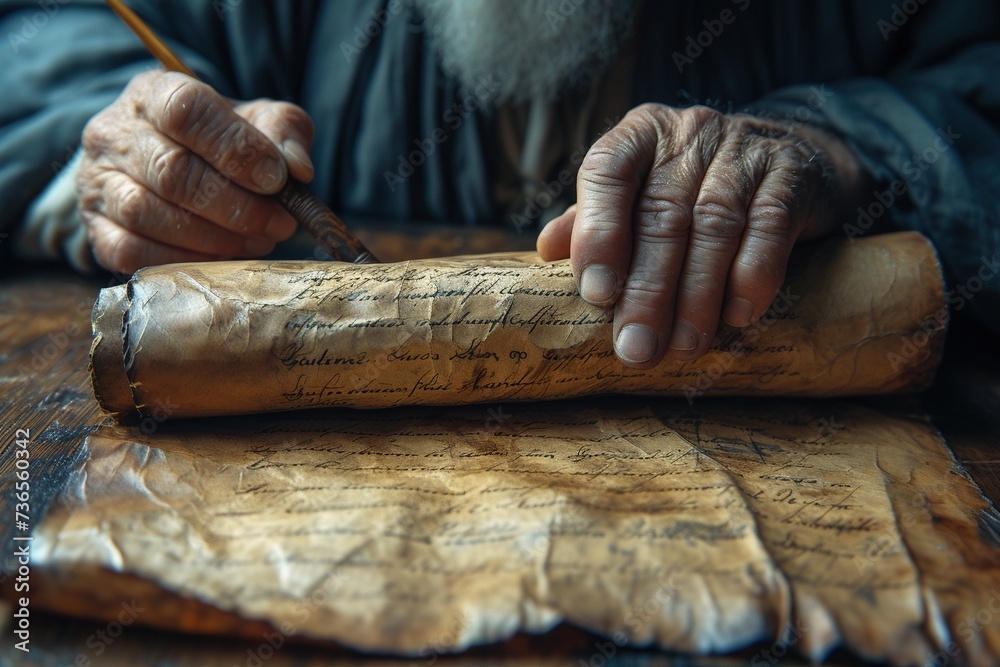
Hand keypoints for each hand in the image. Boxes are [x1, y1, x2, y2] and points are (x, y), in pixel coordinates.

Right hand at [78, 70, 314, 273]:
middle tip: (280, 223)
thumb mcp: (256, 120)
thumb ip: (283, 132)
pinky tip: (221, 258)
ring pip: (149, 214)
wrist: (164, 166)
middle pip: (173, 170)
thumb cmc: (217, 142)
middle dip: (238, 205)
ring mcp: (98, 183)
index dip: (236, 148)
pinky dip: (183, 261)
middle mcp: (114, 134)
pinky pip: (133, 253)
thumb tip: (297, 169)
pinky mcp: (97, 230)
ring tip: (257, 239)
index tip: (278, 178)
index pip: (186, 110)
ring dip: (215, 237)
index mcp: (153, 93)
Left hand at [537, 104, 867, 367]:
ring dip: (697, 297)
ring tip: (685, 347)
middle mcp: (689, 132)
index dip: (598, 233)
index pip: (607, 173)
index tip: (596, 296)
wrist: (788, 159)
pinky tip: (738, 316)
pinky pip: (770, 227)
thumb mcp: (639, 194)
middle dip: (647, 290)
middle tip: (637, 349)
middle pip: (661, 215)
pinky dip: (752, 276)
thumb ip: (594, 221)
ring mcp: (743, 147)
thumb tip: (547, 249)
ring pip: (714, 226)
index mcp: (639, 135)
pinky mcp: (791, 171)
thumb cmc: (692, 188)